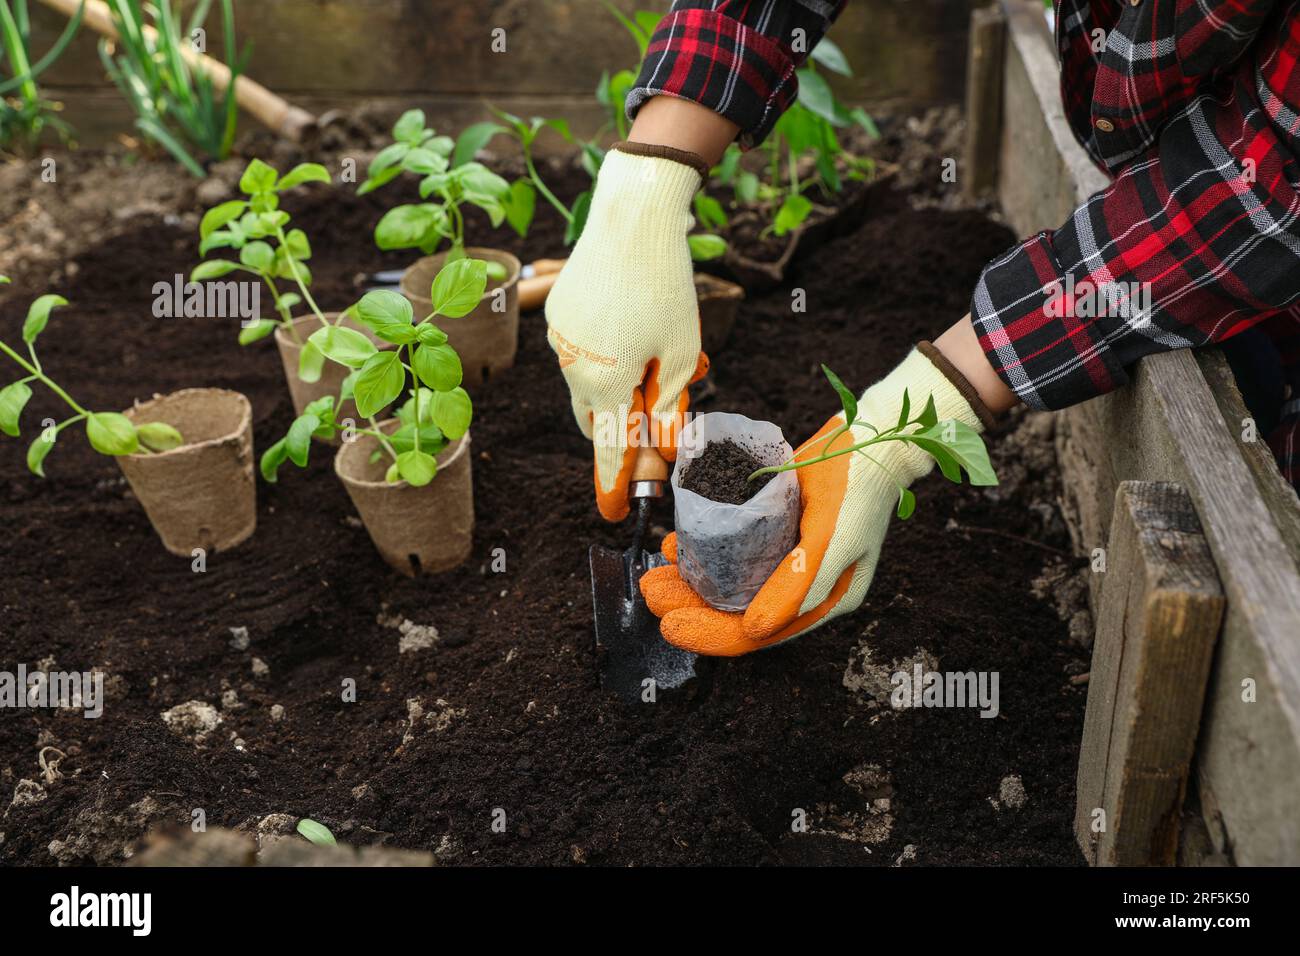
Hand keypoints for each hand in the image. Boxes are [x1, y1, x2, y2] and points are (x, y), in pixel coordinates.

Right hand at [546, 145, 708, 520]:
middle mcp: (573, 366)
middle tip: (655, 423)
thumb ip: (670, 405)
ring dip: (619, 385)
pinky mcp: (558, 315)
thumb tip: (661, 448)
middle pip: (594, 420)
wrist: (632, 217)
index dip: (613, 484)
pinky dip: (606, 355)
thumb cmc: (665, 285)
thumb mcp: (683, 353)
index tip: (613, 513)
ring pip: (588, 383)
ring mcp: (560, 340)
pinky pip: (580, 351)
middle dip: (620, 429)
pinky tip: (636, 326)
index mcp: (606, 382)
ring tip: (662, 355)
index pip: (608, 449)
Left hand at [640, 348, 988, 654]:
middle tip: (651, 591)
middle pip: (738, 612)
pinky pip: (734, 552)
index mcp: (824, 600)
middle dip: (691, 606)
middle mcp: (804, 588)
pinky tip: (676, 544)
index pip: (758, 633)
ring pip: (731, 584)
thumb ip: (799, 585)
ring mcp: (790, 560)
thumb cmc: (859, 483)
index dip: (711, 634)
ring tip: (655, 572)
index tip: (669, 625)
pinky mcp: (777, 531)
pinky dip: (704, 551)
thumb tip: (756, 630)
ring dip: (691, 581)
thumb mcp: (832, 537)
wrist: (874, 432)